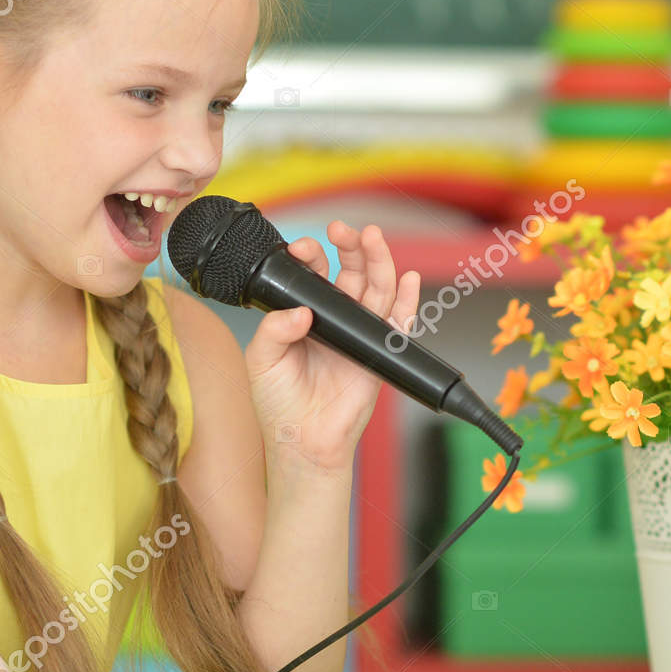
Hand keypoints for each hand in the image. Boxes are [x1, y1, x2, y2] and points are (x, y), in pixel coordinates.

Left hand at [244, 221, 420, 473]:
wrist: (303, 441)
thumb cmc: (279, 404)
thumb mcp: (261, 360)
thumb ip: (273, 330)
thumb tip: (301, 311)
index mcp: (304, 315)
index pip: (314, 275)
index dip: (313, 256)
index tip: (307, 250)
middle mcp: (335, 320)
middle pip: (351, 273)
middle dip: (350, 246)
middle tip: (343, 230)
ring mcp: (359, 334)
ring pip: (376, 288)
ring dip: (378, 261)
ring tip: (373, 237)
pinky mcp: (379, 353)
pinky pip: (399, 322)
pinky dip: (408, 300)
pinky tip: (409, 278)